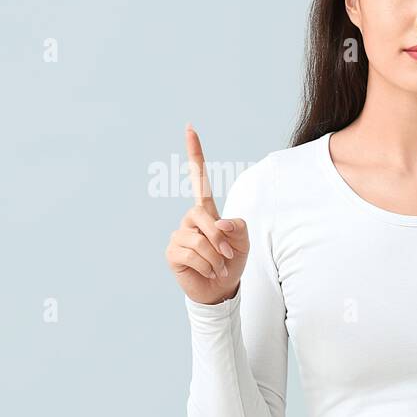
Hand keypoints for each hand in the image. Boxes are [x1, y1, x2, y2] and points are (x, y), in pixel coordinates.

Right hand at [164, 123, 250, 304]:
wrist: (221, 289)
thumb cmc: (232, 261)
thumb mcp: (244, 241)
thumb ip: (237, 227)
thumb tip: (218, 226)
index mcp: (207, 210)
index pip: (198, 177)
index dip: (194, 153)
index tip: (189, 127)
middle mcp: (190, 218)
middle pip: (202, 215)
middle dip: (220, 238)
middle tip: (229, 255)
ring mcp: (178, 234)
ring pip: (198, 239)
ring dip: (215, 258)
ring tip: (218, 268)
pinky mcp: (172, 252)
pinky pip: (190, 254)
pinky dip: (206, 266)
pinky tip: (207, 272)